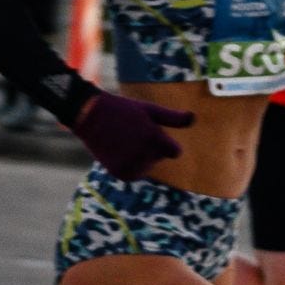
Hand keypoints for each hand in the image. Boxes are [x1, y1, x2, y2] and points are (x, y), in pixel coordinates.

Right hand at [68, 90, 194, 180]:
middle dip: (151, 147)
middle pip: (159, 158)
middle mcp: (143, 153)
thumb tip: (194, 118)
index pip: (175, 152)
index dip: (165, 142)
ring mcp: (130, 164)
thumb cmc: (124, 110)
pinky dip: (130, 166)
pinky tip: (119, 152)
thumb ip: (173, 118)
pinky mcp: (119, 172)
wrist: (90, 115)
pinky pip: (134, 174)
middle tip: (132, 133)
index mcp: (153, 138)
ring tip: (124, 141)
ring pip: (147, 167)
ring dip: (141, 158)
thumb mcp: (150, 110)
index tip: (151, 131)